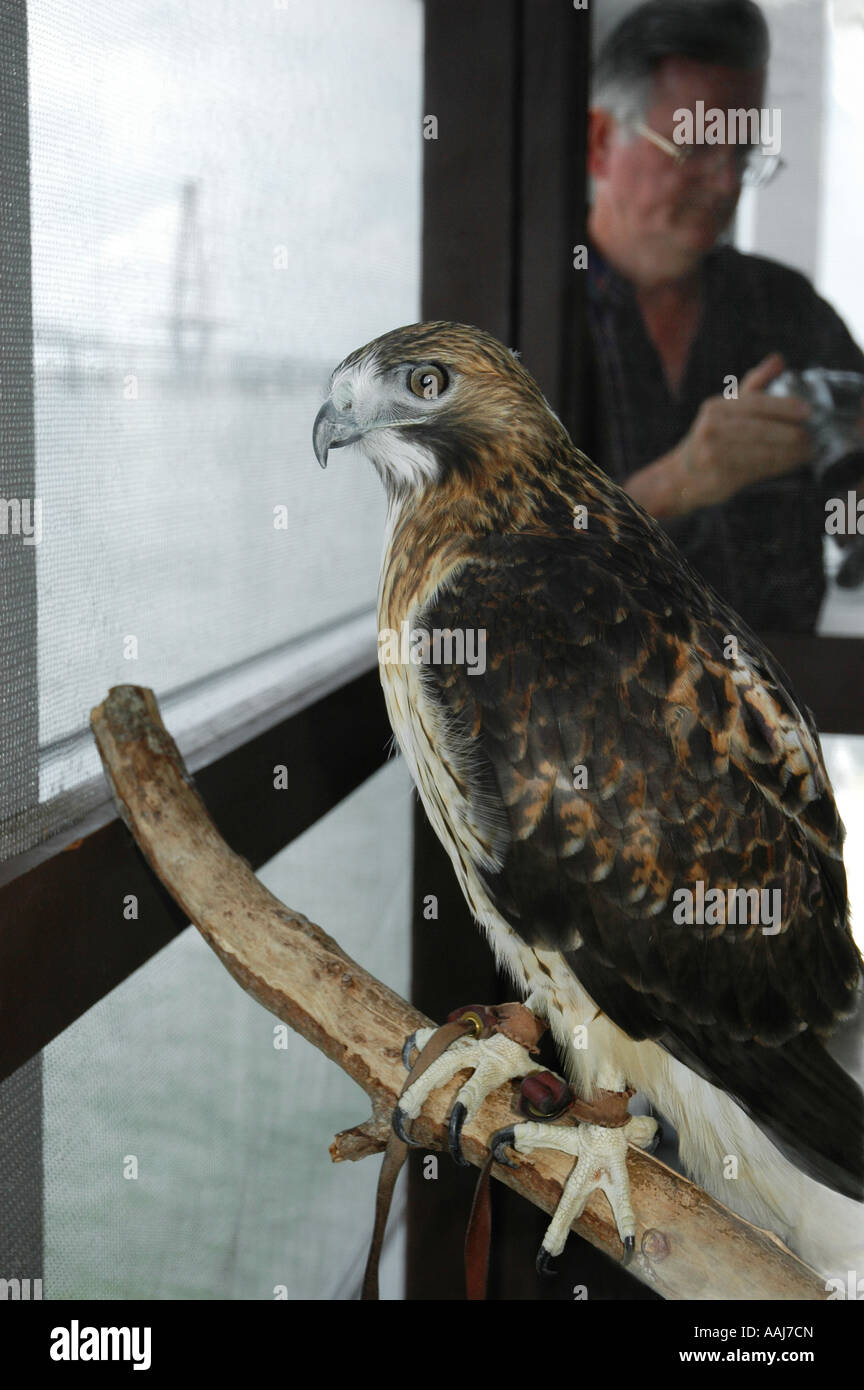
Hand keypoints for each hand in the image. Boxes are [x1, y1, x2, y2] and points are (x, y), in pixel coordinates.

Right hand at [624, 354, 813, 517]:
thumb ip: (753, 385)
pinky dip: (778, 466)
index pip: (754, 402)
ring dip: (789, 452)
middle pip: (759, 429)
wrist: (681, 476)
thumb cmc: (711, 438)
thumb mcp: (726, 408)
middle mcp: (712, 428)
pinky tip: (791, 463)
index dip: (782, 406)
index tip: (806, 411)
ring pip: (761, 451)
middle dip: (790, 433)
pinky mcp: (719, 476)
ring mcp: (713, 453)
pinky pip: (756, 469)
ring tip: (807, 450)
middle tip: (810, 436)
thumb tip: (778, 359)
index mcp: (716, 407)